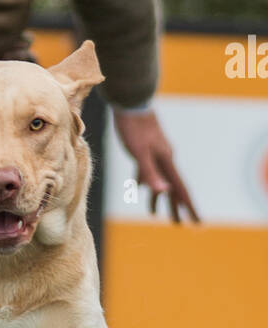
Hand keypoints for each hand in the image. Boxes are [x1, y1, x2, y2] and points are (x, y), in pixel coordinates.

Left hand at [112, 109, 199, 223]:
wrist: (130, 102)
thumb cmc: (134, 127)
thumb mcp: (139, 152)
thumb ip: (149, 173)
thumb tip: (163, 192)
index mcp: (167, 162)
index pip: (181, 190)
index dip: (189, 208)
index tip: (197, 223)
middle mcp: (165, 159)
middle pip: (173, 188)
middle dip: (176, 208)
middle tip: (180, 225)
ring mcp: (155, 154)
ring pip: (160, 181)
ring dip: (159, 198)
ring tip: (155, 214)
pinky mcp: (144, 149)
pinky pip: (147, 171)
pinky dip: (145, 181)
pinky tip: (138, 187)